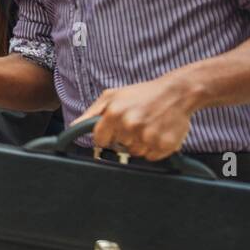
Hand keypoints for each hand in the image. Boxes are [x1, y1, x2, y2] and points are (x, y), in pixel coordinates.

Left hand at [76, 74, 199, 160]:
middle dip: (125, 138)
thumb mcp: (112, 96)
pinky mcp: (164, 144)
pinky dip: (154, 148)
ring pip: (135, 153)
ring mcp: (147, 136)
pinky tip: (158, 132)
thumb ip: (91, 113)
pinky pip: (151, 157)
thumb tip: (72, 128)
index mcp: (114, 113)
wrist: (177, 92)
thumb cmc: (143, 94)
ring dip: (140, 144)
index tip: (114, 130)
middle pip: (118, 147)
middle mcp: (129, 125)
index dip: (106, 136)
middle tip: (137, 123)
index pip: (100, 140)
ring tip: (148, 126)